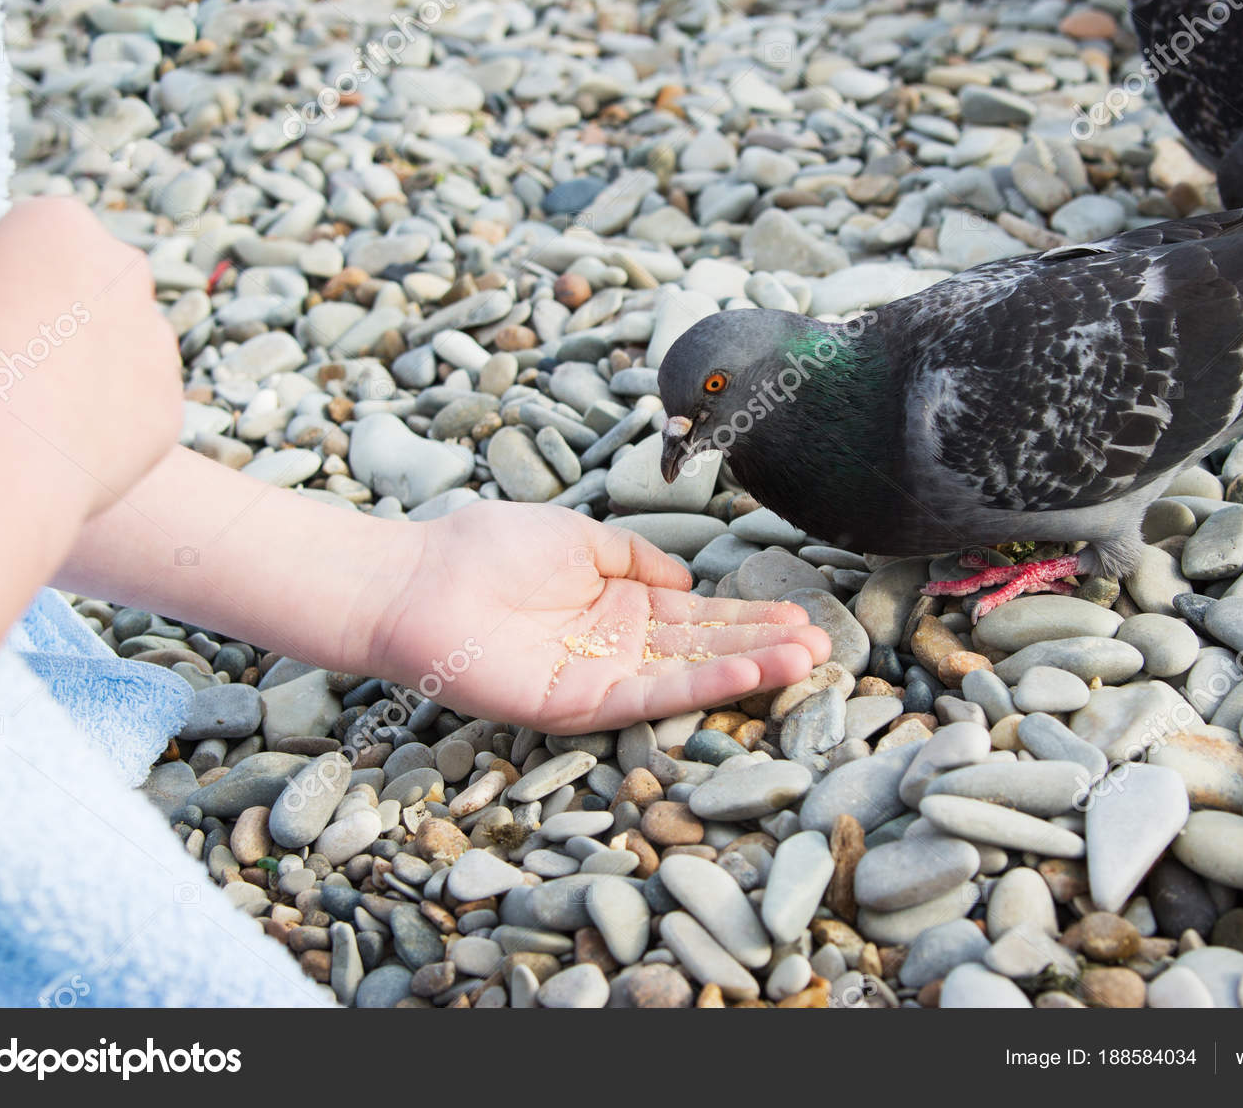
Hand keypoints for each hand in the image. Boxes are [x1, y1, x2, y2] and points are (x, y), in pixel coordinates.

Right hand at [0, 197, 181, 518]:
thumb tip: (4, 292)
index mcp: (61, 224)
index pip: (47, 241)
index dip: (16, 280)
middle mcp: (125, 272)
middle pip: (98, 289)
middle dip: (68, 318)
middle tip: (16, 360)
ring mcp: (157, 340)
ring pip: (125, 348)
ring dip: (94, 369)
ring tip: (34, 408)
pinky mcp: (170, 405)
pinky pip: (138, 409)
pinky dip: (109, 423)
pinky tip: (63, 443)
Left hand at [365, 501, 831, 732]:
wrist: (418, 579)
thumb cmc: (486, 549)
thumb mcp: (579, 537)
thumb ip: (635, 558)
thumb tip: (686, 581)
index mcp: (619, 606)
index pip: (699, 616)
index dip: (750, 616)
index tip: (801, 614)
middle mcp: (617, 647)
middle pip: (706, 648)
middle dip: (765, 645)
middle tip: (824, 644)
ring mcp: (600, 678)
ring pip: (689, 675)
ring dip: (749, 669)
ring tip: (807, 659)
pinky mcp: (578, 705)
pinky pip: (650, 695)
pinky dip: (701, 685)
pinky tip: (748, 671)